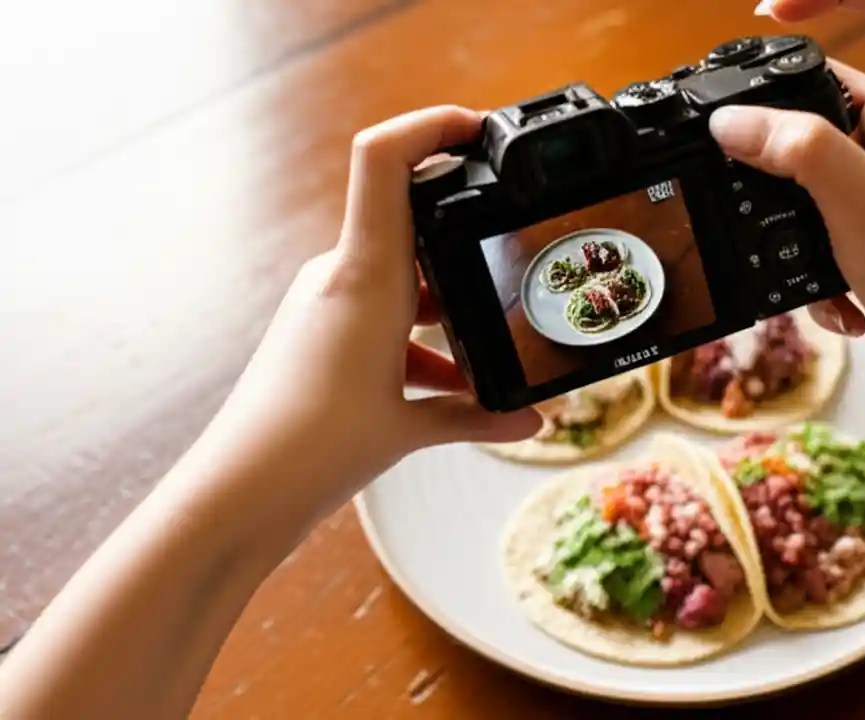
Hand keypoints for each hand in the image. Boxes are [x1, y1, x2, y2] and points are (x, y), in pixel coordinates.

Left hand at [192, 106, 538, 510]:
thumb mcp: (411, 429)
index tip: (479, 131)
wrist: (240, 491)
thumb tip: (531, 418)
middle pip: (408, 218)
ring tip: (492, 340)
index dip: (431, 126)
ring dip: (446, 299)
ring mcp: (327, 304)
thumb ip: (477, 416)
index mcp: (366, 275)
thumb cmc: (314, 449)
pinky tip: (453, 389)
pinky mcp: (319, 336)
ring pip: (401, 275)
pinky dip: (420, 340)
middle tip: (511, 249)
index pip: (385, 160)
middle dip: (464, 232)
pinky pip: (382, 317)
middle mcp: (342, 277)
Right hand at [718, 0, 864, 404]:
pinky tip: (836, 299)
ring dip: (794, 209)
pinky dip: (817, 260)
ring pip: (818, 162)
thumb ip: (795, 149)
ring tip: (808, 251)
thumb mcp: (860, 201)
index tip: (769, 14)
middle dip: (781, 125)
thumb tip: (733, 122)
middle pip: (829, 83)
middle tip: (749, 157)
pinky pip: (828, 221)